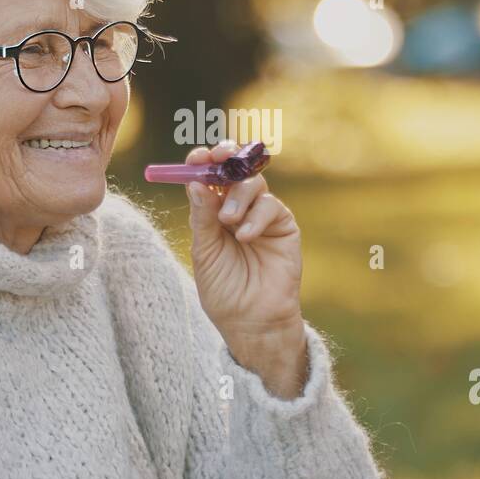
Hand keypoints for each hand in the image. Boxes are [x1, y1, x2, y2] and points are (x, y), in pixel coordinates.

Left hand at [185, 140, 307, 397]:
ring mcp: (262, 216)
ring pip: (253, 183)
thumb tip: (196, 183)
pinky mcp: (283, 225)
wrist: (252, 321)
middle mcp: (237, 209)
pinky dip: (256, 216)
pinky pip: (271, 206)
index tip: (196, 157)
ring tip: (228, 221)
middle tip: (218, 159)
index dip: (203, 162)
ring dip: (237, 195)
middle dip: (226, 159)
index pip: (208, 177)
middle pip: (234, 170)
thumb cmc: (224, 291)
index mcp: (213, 213)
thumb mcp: (205, 252)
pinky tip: (246, 237)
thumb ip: (202, 218)